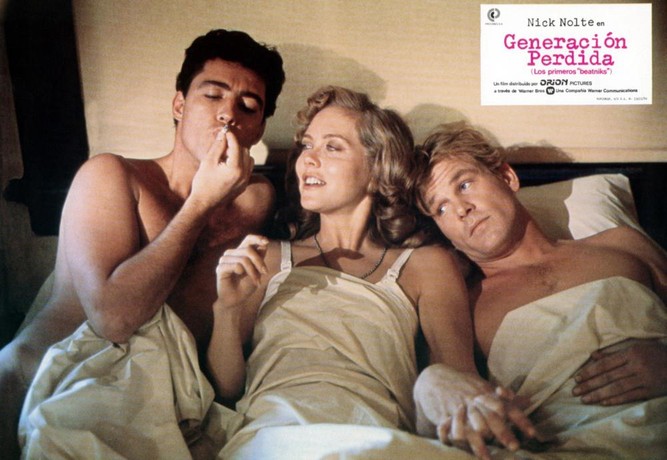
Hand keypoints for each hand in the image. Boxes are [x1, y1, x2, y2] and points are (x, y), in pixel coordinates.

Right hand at [190, 126, 254, 210]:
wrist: (204, 204)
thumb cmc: (203, 183)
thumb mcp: (208, 161)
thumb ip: (218, 146)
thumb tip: (223, 134)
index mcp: (235, 169)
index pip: (236, 146)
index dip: (231, 136)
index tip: (226, 130)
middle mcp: (244, 175)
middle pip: (245, 151)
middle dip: (235, 145)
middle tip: (222, 145)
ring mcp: (245, 182)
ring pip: (249, 159)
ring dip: (239, 154)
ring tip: (225, 156)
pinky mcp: (244, 186)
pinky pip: (248, 169)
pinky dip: (241, 163)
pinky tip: (228, 164)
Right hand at [214, 234, 268, 310]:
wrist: (237, 300)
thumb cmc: (246, 285)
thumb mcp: (257, 270)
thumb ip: (260, 256)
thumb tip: (265, 242)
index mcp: (240, 252)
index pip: (248, 239)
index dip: (257, 239)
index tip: (266, 242)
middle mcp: (231, 253)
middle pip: (248, 249)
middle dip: (259, 262)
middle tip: (265, 273)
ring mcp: (225, 260)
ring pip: (243, 258)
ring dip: (252, 271)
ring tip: (256, 281)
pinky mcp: (220, 268)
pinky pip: (236, 265)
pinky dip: (242, 272)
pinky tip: (240, 276)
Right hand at [414, 364, 535, 458]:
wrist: (434, 378)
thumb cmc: (463, 385)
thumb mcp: (484, 387)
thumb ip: (506, 397)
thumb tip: (528, 401)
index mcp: (486, 393)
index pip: (507, 406)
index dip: (520, 419)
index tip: (533, 433)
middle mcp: (474, 400)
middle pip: (491, 416)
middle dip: (503, 432)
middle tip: (514, 447)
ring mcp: (459, 407)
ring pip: (471, 425)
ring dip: (479, 443)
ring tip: (488, 459)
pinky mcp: (444, 414)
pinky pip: (450, 428)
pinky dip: (455, 439)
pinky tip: (462, 450)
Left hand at [573, 339, 666, 404]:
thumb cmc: (655, 353)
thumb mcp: (636, 347)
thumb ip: (614, 353)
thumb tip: (593, 355)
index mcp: (631, 353)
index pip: (605, 364)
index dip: (590, 371)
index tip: (576, 378)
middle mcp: (636, 366)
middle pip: (608, 377)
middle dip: (590, 385)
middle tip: (575, 391)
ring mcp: (644, 379)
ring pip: (617, 388)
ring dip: (599, 394)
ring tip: (584, 399)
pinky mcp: (651, 391)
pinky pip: (630, 396)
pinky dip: (615, 400)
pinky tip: (602, 402)